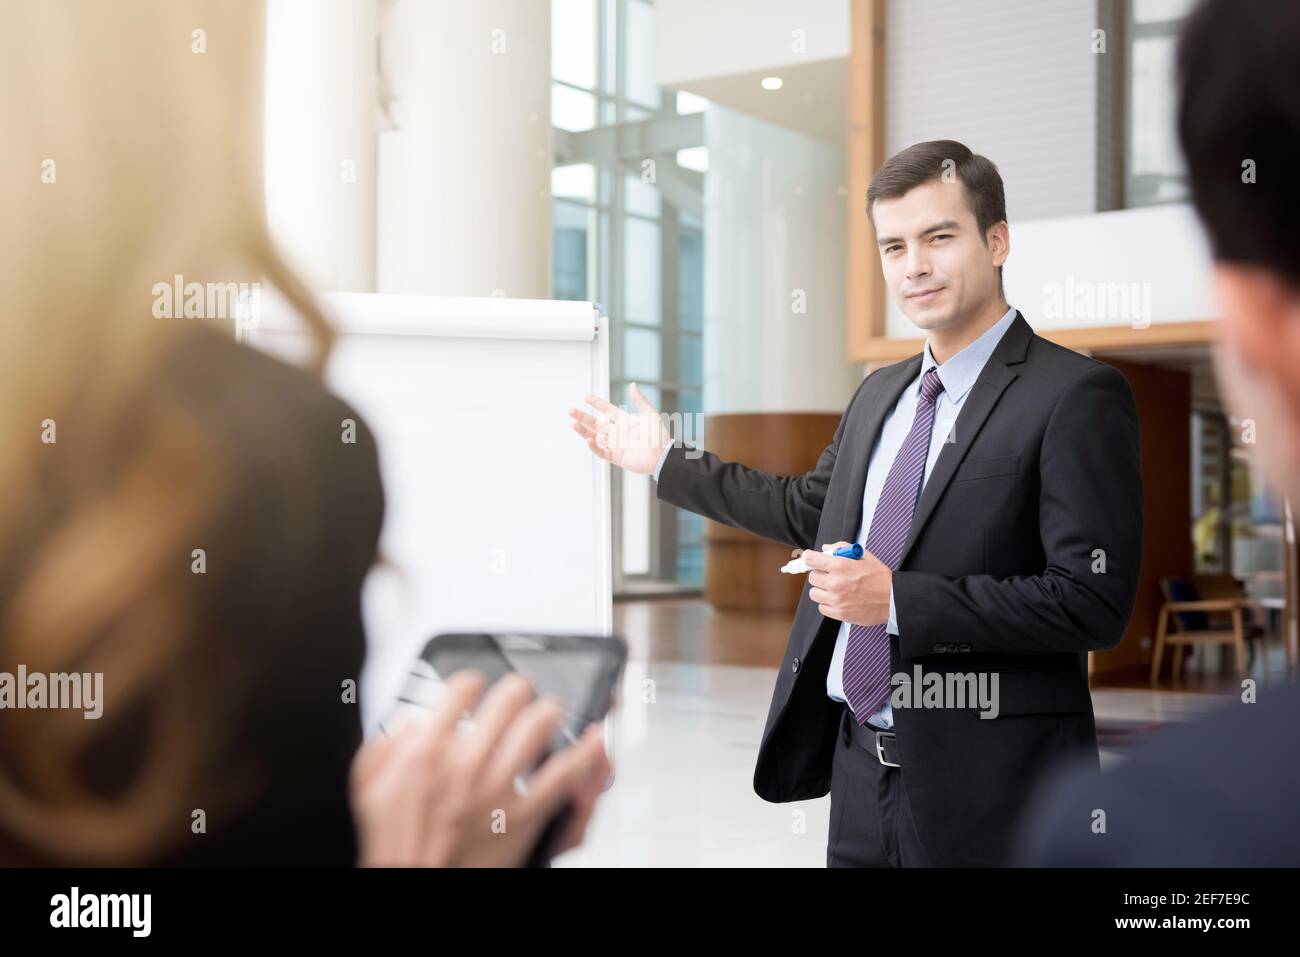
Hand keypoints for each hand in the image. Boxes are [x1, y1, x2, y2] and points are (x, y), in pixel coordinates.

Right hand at [349, 671, 609, 866]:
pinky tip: (593, 739)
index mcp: (425, 751)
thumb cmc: (393, 846)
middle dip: (520, 690)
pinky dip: (584, 752)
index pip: (462, 690)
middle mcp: (464, 763)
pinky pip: (564, 774)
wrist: (412, 888)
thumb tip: (409, 721)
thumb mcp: (367, 790)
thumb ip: (383, 748)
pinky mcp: (524, 815)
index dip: (474, 683)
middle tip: (522, 693)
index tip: (477, 687)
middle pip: (509, 698)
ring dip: (549, 712)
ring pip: (540, 725)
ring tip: (550, 712)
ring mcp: (497, 788)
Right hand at [568, 383, 670, 473]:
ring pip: (594, 437)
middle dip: (583, 417)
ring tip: (573, 424)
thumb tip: (632, 385)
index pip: (606, 410)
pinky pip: (601, 451)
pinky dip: (593, 446)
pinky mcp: (616, 457)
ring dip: (583, 431)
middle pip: (596, 423)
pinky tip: (588, 439)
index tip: (586, 397)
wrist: (662, 455)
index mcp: (624, 421)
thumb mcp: (650, 414)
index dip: (596, 404)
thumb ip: (639, 400)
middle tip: (571, 411)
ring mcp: (615, 445)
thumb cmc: (658, 435)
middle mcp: (618, 432)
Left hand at [802, 540, 891, 626]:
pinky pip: (821, 608)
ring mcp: (836, 600)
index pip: (811, 559)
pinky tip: (838, 600)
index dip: (809, 558)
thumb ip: (842, 548)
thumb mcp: (864, 555)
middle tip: (830, 576)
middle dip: (820, 575)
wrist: (893, 599)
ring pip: (814, 593)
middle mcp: (835, 583)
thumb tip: (825, 549)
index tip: (809, 559)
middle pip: (812, 577)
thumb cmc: (880, 577)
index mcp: (840, 566)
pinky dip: (827, 604)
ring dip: (822, 590)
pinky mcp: (839, 614)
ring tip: (834, 589)